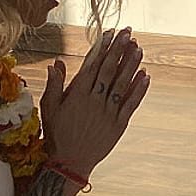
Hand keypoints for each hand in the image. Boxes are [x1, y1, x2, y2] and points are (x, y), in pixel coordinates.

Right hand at [39, 27, 149, 174]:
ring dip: (131, 65)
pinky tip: (146, 75)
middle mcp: (95, 100)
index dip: (102, 48)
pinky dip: (139, 89)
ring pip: (122, 84)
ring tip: (139, 48)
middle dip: (119, 50)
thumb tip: (56, 63)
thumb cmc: (57, 134)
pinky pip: (131, 104)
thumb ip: (55, 85)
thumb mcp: (49, 108)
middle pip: (109, 70)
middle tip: (129, 33)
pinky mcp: (119, 124)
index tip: (110, 33)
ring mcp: (108, 112)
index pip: (92, 65)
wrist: (70, 163)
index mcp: (77, 94)